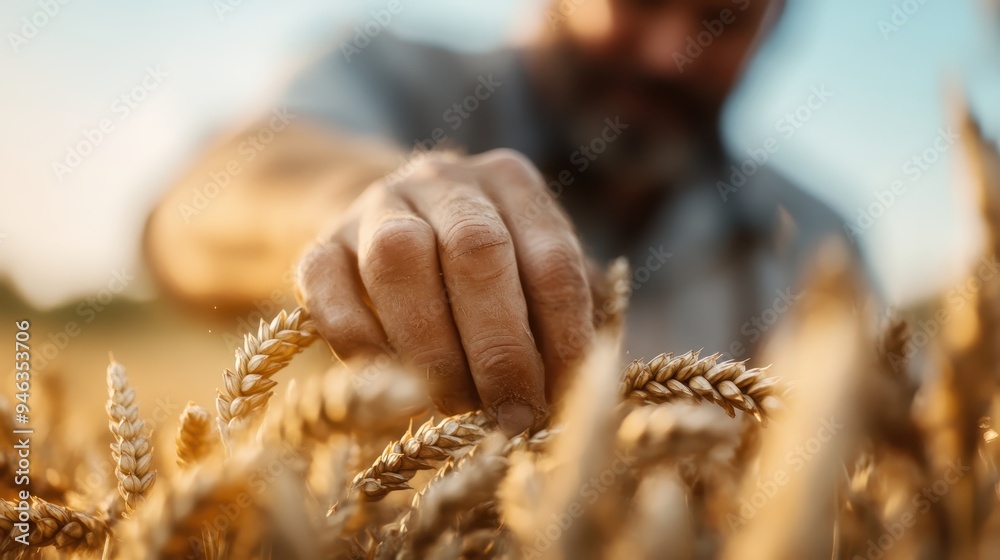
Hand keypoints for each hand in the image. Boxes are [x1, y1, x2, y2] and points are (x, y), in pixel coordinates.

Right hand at [296, 149, 594, 434]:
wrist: (384, 227)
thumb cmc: (480, 271)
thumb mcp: (532, 271)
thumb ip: (565, 312)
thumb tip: (591, 382)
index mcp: (511, 182)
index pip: (552, 258)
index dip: (562, 336)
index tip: (561, 398)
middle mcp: (444, 180)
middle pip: (478, 251)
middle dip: (500, 347)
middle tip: (512, 414)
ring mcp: (375, 206)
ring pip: (399, 260)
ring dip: (432, 348)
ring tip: (455, 405)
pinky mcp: (319, 244)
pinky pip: (328, 289)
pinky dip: (362, 345)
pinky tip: (393, 388)